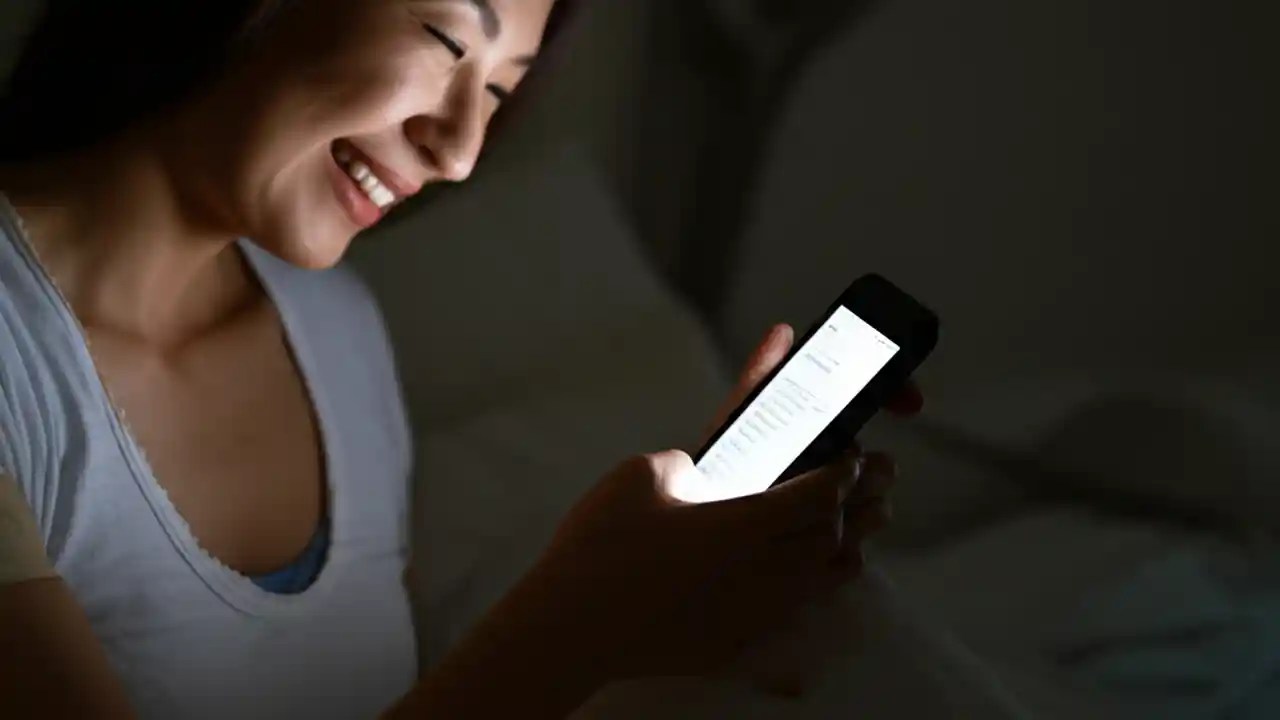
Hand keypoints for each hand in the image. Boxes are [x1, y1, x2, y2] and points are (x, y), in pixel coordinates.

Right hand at [404, 327, 916, 718]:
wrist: (569, 627)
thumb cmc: (601, 546)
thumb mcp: (645, 474)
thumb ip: (693, 459)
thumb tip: (710, 467)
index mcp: (743, 524)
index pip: (820, 493)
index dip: (844, 471)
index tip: (852, 455)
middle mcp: (761, 572)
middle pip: (834, 535)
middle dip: (860, 502)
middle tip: (879, 480)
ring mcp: (752, 612)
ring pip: (825, 577)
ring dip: (849, 544)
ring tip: (866, 525)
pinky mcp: (736, 640)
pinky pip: (800, 610)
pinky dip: (821, 584)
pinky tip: (820, 573)